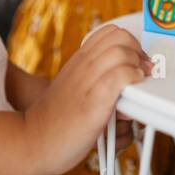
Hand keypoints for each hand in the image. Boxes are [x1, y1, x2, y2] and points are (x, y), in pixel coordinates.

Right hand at [24, 25, 149, 174]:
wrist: (32, 141)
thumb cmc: (56, 122)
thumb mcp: (74, 91)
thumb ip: (97, 85)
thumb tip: (127, 93)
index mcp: (79, 61)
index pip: (111, 32)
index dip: (131, 43)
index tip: (137, 62)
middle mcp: (83, 66)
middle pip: (120, 36)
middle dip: (139, 51)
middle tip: (142, 72)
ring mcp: (87, 81)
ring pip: (122, 51)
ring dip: (137, 65)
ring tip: (138, 83)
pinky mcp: (94, 101)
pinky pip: (121, 76)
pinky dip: (132, 80)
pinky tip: (131, 94)